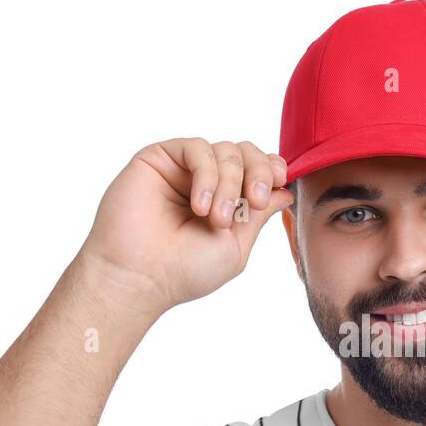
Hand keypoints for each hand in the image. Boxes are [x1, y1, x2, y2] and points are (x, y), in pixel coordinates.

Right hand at [76, 137, 293, 316]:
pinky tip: (199, 205)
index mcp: (227, 201)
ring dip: (229, 184)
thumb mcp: (235, 246)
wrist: (140, 277)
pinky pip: (197, 148)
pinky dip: (207, 175)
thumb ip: (259, 216)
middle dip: (259, 173)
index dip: (273, 170)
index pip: (259, 169)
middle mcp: (206, 181)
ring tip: (216, 219)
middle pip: (247, 153)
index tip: (279, 183)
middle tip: (253, 203)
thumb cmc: (184, 271)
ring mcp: (183, 169)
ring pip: (225, 150)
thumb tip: (286, 191)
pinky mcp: (160, 158)